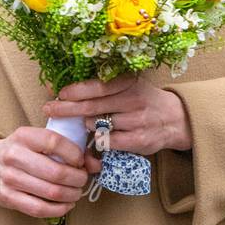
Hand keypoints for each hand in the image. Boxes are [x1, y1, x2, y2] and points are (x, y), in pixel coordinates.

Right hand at [0, 129, 90, 218]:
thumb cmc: (19, 150)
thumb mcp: (36, 140)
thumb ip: (66, 148)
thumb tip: (94, 164)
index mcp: (24, 136)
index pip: (54, 142)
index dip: (75, 153)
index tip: (81, 160)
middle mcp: (15, 156)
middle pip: (56, 172)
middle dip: (78, 179)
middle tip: (82, 179)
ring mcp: (10, 179)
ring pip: (51, 192)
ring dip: (71, 195)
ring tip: (76, 192)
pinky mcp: (8, 198)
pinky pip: (39, 209)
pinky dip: (59, 209)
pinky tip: (66, 204)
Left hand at [42, 73, 192, 157]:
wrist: (174, 119)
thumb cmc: (142, 100)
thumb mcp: (127, 86)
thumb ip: (100, 86)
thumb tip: (62, 86)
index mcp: (128, 82)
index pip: (97, 86)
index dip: (76, 90)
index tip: (59, 93)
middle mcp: (133, 99)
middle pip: (92, 106)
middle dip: (67, 108)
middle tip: (50, 109)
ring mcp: (137, 121)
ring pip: (98, 125)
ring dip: (86, 125)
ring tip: (85, 123)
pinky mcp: (139, 140)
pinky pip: (108, 142)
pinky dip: (99, 140)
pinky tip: (99, 136)